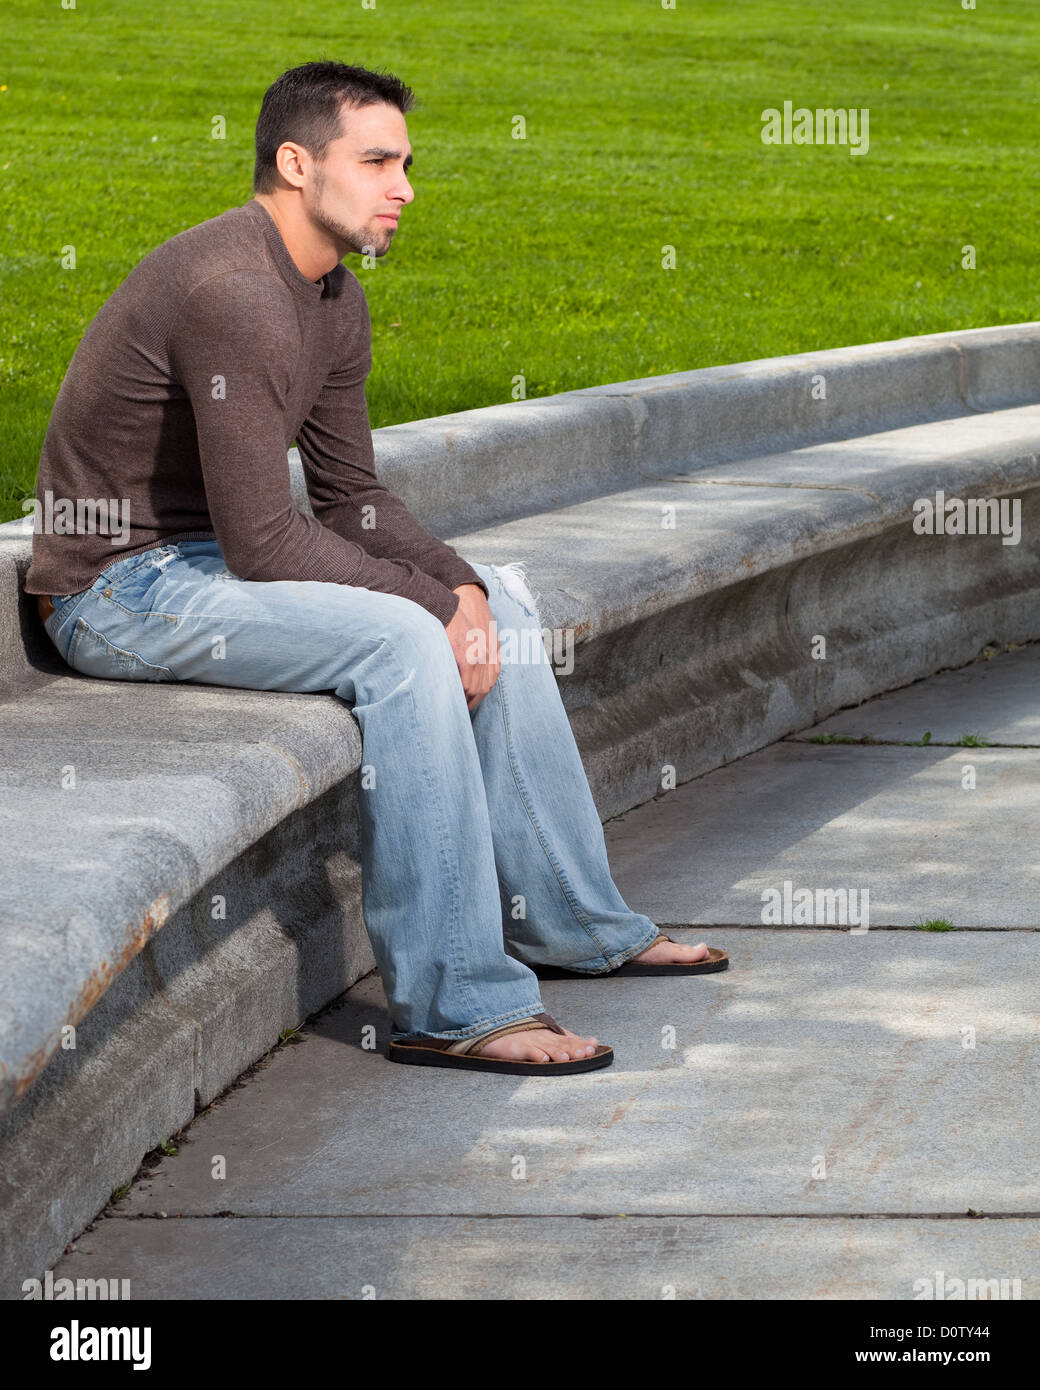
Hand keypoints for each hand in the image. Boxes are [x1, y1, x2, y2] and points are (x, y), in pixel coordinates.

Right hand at [445, 583, 499, 710]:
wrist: (456, 594)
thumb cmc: (462, 609)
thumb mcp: (478, 626)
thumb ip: (479, 644)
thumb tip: (472, 661)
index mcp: (493, 646)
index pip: (492, 677)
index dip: (481, 692)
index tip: (471, 701)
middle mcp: (490, 652)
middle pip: (485, 686)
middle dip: (474, 701)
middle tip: (462, 710)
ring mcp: (479, 655)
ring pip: (477, 688)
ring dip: (467, 701)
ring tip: (455, 708)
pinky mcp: (467, 656)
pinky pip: (466, 683)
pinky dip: (461, 693)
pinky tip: (452, 697)